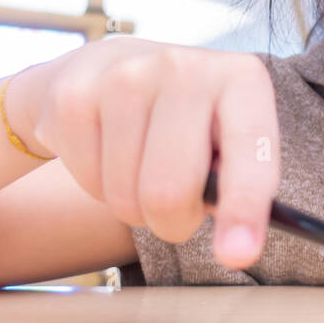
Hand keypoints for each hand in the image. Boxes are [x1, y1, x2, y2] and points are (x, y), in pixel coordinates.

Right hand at [4, 37, 279, 267]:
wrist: (109, 66)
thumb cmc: (187, 121)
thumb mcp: (226, 136)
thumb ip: (240, 182)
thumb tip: (238, 246)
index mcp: (239, 78)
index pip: (249, 146)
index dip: (245, 205)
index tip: (239, 255)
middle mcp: (183, 67)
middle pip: (170, 191)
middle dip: (175, 223)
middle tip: (180, 210)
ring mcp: (124, 77)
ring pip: (126, 199)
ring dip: (136, 208)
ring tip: (143, 169)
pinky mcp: (74, 95)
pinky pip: (89, 185)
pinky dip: (100, 190)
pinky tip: (110, 153)